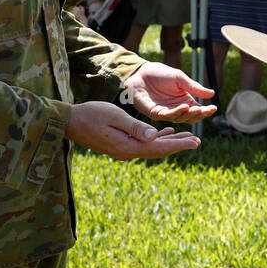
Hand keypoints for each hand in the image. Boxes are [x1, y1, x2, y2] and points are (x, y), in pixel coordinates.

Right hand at [65, 101, 200, 159]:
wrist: (69, 122)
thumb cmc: (91, 115)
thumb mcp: (115, 117)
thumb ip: (136, 127)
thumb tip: (155, 136)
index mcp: (128, 147)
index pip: (159, 148)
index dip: (178, 144)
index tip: (195, 142)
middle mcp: (127, 152)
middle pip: (158, 150)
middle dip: (178, 144)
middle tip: (197, 141)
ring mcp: (123, 150)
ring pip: (151, 147)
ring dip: (168, 141)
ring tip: (186, 137)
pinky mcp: (119, 145)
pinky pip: (142, 144)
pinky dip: (155, 138)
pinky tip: (163, 132)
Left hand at [121, 62, 216, 123]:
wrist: (141, 73)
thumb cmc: (160, 74)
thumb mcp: (180, 78)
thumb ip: (194, 87)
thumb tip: (212, 94)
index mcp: (185, 100)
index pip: (198, 109)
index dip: (206, 110)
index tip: (214, 107)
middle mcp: (177, 109)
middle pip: (191, 117)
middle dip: (199, 114)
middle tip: (205, 110)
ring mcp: (166, 112)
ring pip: (181, 119)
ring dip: (189, 114)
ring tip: (196, 108)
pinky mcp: (156, 113)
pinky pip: (168, 116)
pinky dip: (177, 112)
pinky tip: (184, 106)